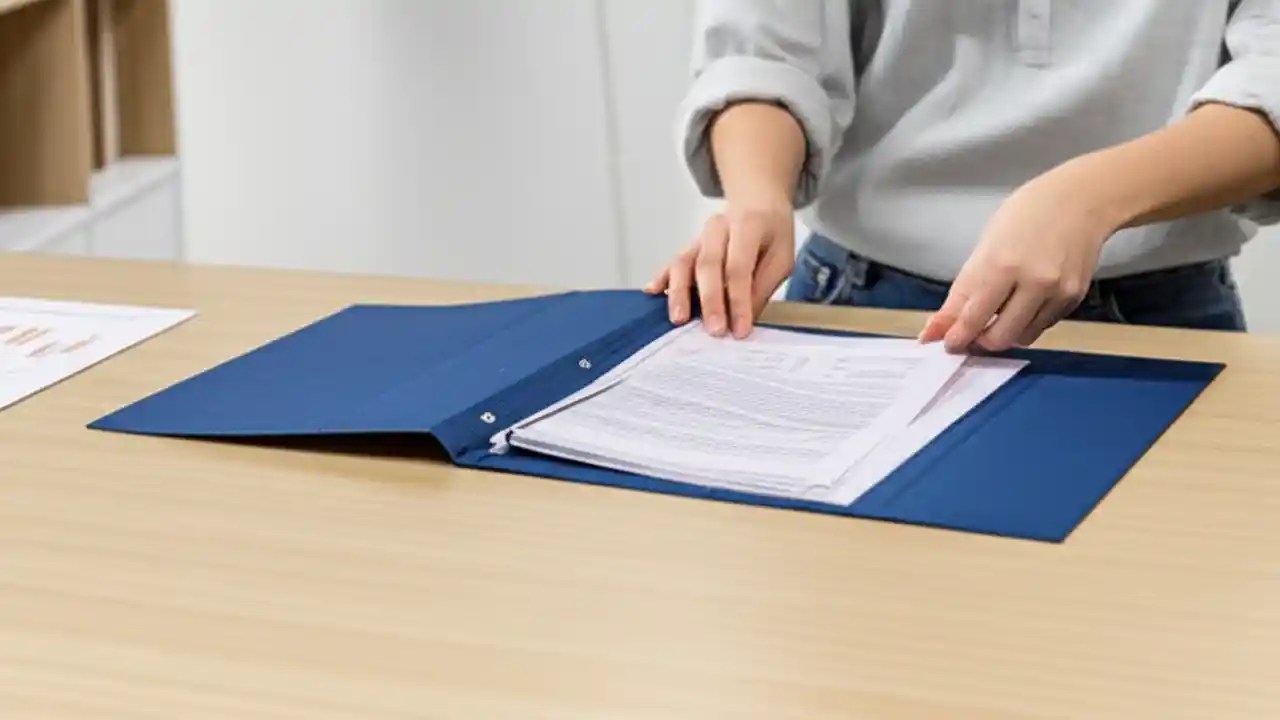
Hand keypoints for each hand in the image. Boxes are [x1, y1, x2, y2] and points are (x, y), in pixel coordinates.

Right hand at [646, 201, 794, 337]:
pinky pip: (672, 261)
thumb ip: (763, 285)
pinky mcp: (689, 247)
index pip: (739, 267)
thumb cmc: (772, 233)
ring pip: (684, 262)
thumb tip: (743, 317)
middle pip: (708, 264)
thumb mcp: (782, 257)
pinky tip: (652, 292)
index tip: (740, 330)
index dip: (738, 300)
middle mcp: (718, 227)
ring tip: (678, 319)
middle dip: (710, 300)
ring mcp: (699, 236)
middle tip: (714, 330)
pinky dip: (661, 277)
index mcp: (748, 225)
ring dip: (679, 292)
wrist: (756, 202)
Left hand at [920, 167, 1115, 351]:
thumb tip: (940, 324)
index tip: (943, 342)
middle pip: (998, 337)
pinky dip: (1026, 323)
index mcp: (1002, 264)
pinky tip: (1021, 304)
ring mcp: (1056, 292)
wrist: (1081, 200)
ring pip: (1021, 337)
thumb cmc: (1027, 214)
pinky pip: (1042, 326)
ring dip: (1003, 334)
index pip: (972, 316)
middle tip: (969, 333)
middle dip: (978, 340)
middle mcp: (1032, 282)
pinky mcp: (1073, 298)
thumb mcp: (985, 245)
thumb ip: (965, 288)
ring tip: (995, 317)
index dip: (954, 335)